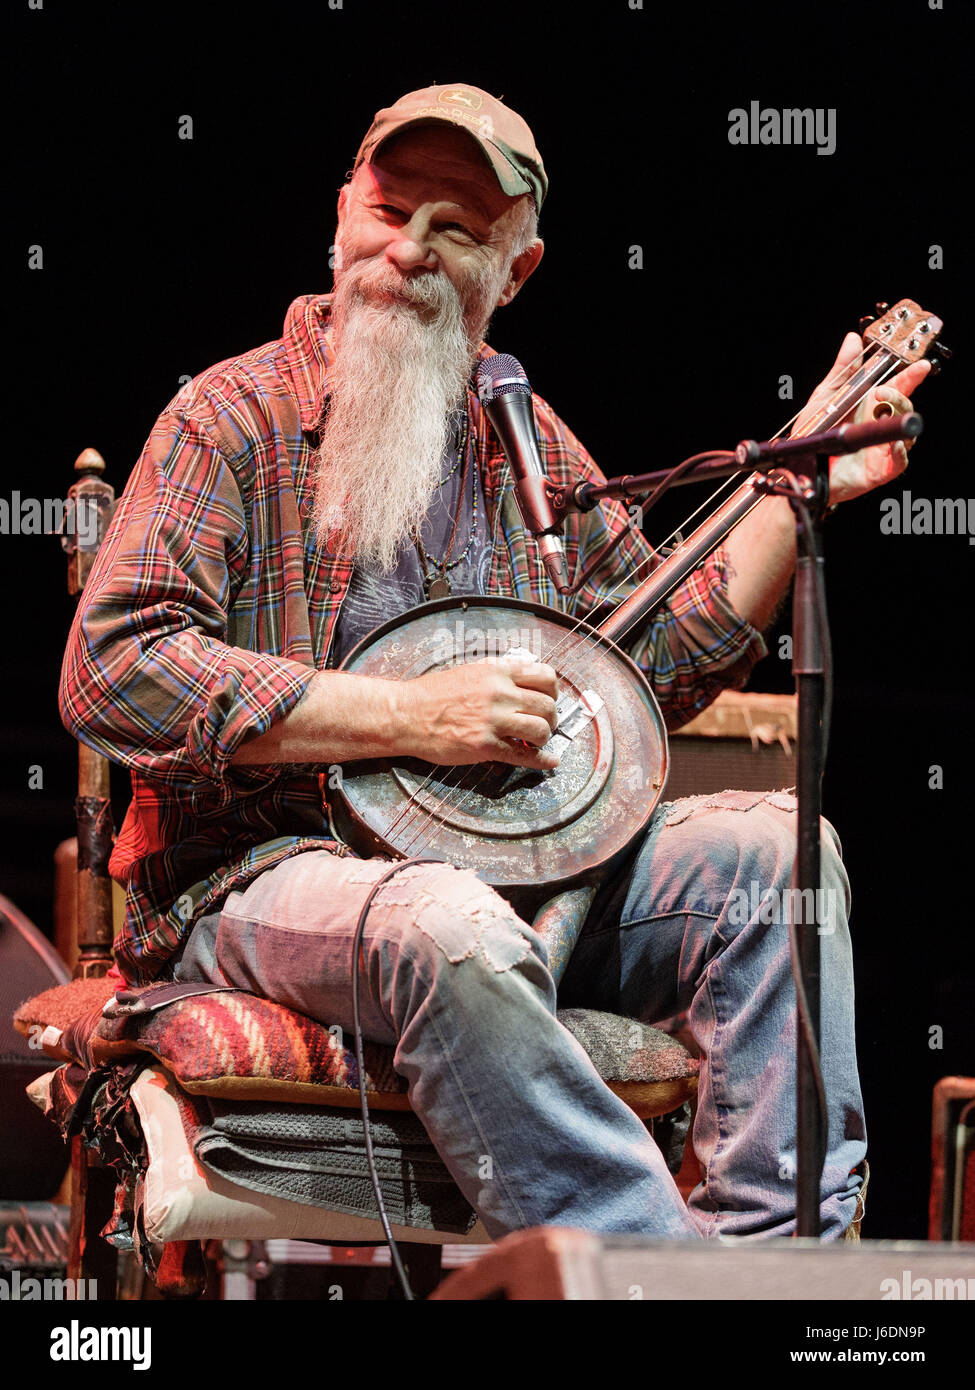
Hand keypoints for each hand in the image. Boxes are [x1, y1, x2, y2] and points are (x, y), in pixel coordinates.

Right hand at [395, 653, 561, 769]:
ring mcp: (493, 721)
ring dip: (544, 737)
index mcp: (498, 672)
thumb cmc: (433, 693)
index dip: (553, 690)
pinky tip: (550, 762)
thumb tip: (522, 678)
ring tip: (536, 740)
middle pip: (547, 705)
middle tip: (545, 723)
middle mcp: (500, 694)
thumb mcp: (470, 671)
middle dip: (551, 717)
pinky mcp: (485, 746)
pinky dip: (542, 761)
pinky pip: (523, 755)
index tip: (550, 698)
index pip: (545, 676)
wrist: (406, 714)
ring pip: (540, 730)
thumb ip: (498, 674)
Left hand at [795, 332, 930, 504]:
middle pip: (903, 406)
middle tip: (882, 391)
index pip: (897, 386)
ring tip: (880, 411)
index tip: (919, 365)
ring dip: (897, 420)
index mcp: (869, 405)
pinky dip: (899, 451)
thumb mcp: (825, 398)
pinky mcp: (880, 470)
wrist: (801, 470)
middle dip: (898, 396)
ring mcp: (882, 448)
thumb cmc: (813, 436)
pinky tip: (892, 443)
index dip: (910, 375)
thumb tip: (853, 341)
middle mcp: (879, 425)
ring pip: (905, 432)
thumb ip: (842, 371)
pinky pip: (899, 461)